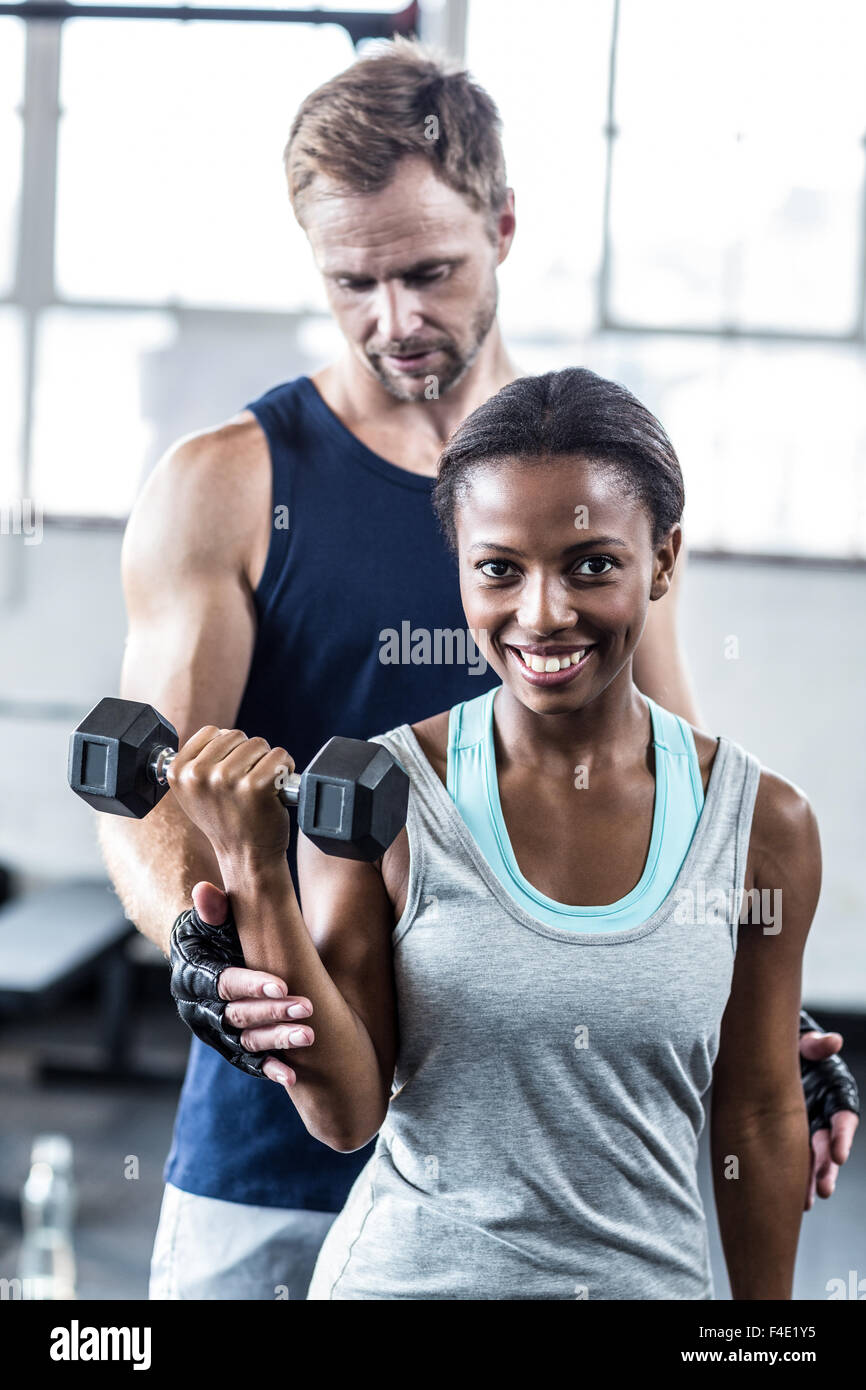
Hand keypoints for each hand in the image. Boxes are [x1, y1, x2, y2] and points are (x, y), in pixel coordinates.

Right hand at [166, 725, 294, 862]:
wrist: (246, 855)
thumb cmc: (225, 819)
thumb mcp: (195, 791)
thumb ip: (198, 761)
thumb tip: (216, 733)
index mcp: (178, 771)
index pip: (211, 732)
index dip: (227, 749)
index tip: (228, 773)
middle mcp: (198, 774)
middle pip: (236, 735)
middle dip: (247, 755)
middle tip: (246, 784)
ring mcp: (226, 779)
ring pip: (258, 743)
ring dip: (265, 761)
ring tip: (259, 787)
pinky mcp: (256, 786)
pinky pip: (280, 756)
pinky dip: (285, 768)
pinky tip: (276, 788)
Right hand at [170, 881, 313, 1090]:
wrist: (206, 956)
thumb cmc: (215, 930)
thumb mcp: (212, 917)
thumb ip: (215, 907)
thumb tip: (204, 891)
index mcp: (192, 976)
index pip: (222, 983)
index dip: (251, 985)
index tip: (282, 986)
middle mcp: (197, 1009)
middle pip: (235, 1016)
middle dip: (272, 1013)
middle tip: (306, 1008)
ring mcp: (212, 1032)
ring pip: (244, 1042)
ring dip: (276, 1041)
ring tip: (308, 1037)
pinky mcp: (227, 1046)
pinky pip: (247, 1062)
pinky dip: (268, 1069)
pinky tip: (292, 1076)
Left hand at [799, 1014, 859, 1209]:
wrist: (770, 1052)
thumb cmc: (795, 1048)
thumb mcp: (805, 1042)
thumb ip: (816, 1044)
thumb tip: (831, 1041)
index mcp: (834, 1095)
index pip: (844, 1119)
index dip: (843, 1138)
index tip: (839, 1155)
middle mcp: (824, 1117)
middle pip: (830, 1148)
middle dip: (827, 1169)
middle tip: (823, 1188)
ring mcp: (807, 1129)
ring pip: (813, 1160)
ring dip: (811, 1180)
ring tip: (806, 1201)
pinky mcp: (789, 1135)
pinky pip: (795, 1159)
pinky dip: (793, 1177)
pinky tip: (790, 1196)